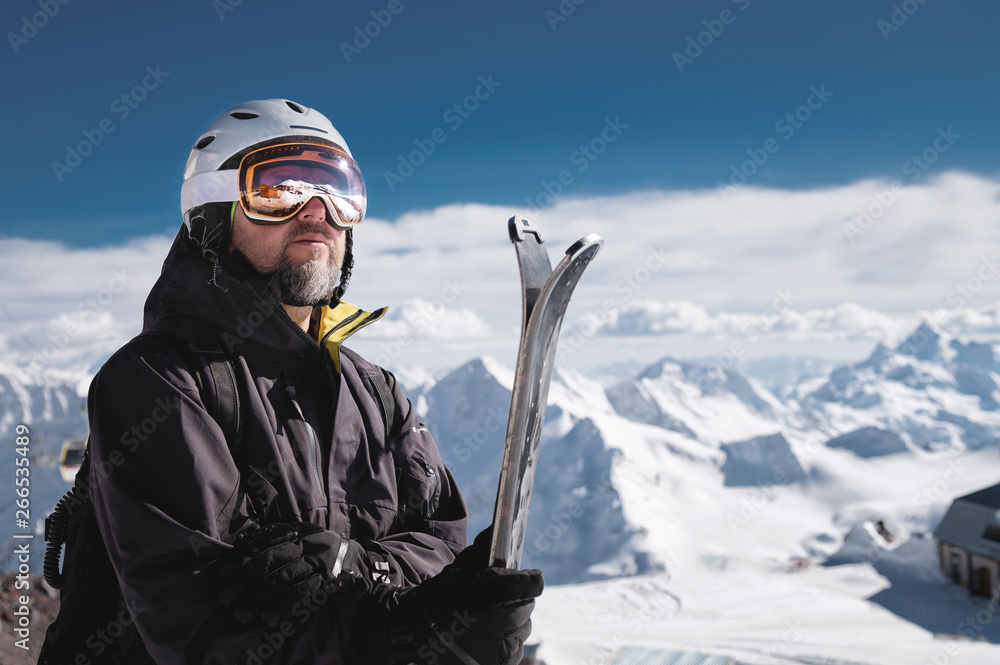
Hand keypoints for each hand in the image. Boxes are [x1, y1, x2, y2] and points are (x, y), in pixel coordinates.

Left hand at [216, 522, 400, 625]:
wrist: (365, 563)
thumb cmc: (325, 554)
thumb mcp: (305, 539)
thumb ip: (280, 542)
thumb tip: (241, 551)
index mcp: (300, 530)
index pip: (264, 540)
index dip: (241, 556)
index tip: (222, 573)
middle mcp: (310, 542)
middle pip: (270, 559)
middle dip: (244, 580)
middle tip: (226, 599)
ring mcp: (321, 560)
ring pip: (284, 577)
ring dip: (259, 597)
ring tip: (242, 613)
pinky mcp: (330, 580)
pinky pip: (304, 593)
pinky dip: (285, 606)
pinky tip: (270, 618)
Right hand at [360, 564, 543, 664]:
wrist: (412, 632)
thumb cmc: (436, 597)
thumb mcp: (459, 569)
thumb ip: (482, 551)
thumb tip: (496, 530)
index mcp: (493, 595)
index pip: (530, 586)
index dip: (530, 581)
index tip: (531, 579)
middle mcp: (501, 624)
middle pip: (527, 609)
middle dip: (517, 602)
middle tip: (500, 601)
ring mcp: (500, 649)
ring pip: (522, 631)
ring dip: (512, 624)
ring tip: (491, 622)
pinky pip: (514, 652)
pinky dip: (506, 645)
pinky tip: (489, 639)